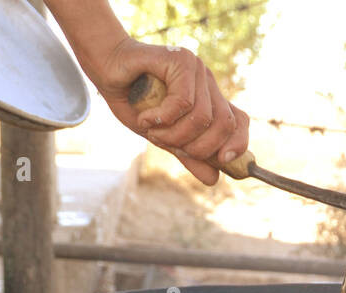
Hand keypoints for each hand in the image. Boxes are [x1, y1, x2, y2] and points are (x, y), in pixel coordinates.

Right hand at [90, 38, 250, 185]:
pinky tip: (146, 117)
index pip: (240, 121)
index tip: (223, 160)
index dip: (238, 143)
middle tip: (169, 145)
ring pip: (202, 117)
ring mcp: (196, 70)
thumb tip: (214, 179)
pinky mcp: (182, 60)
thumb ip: (187, 155)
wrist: (105, 69)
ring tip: (152, 130)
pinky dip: (163, 117)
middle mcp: (207, 83)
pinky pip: (183, 102)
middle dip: (198, 147)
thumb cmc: (133, 100)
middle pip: (225, 124)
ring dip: (174, 134)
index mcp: (208, 99)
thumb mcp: (163, 136)